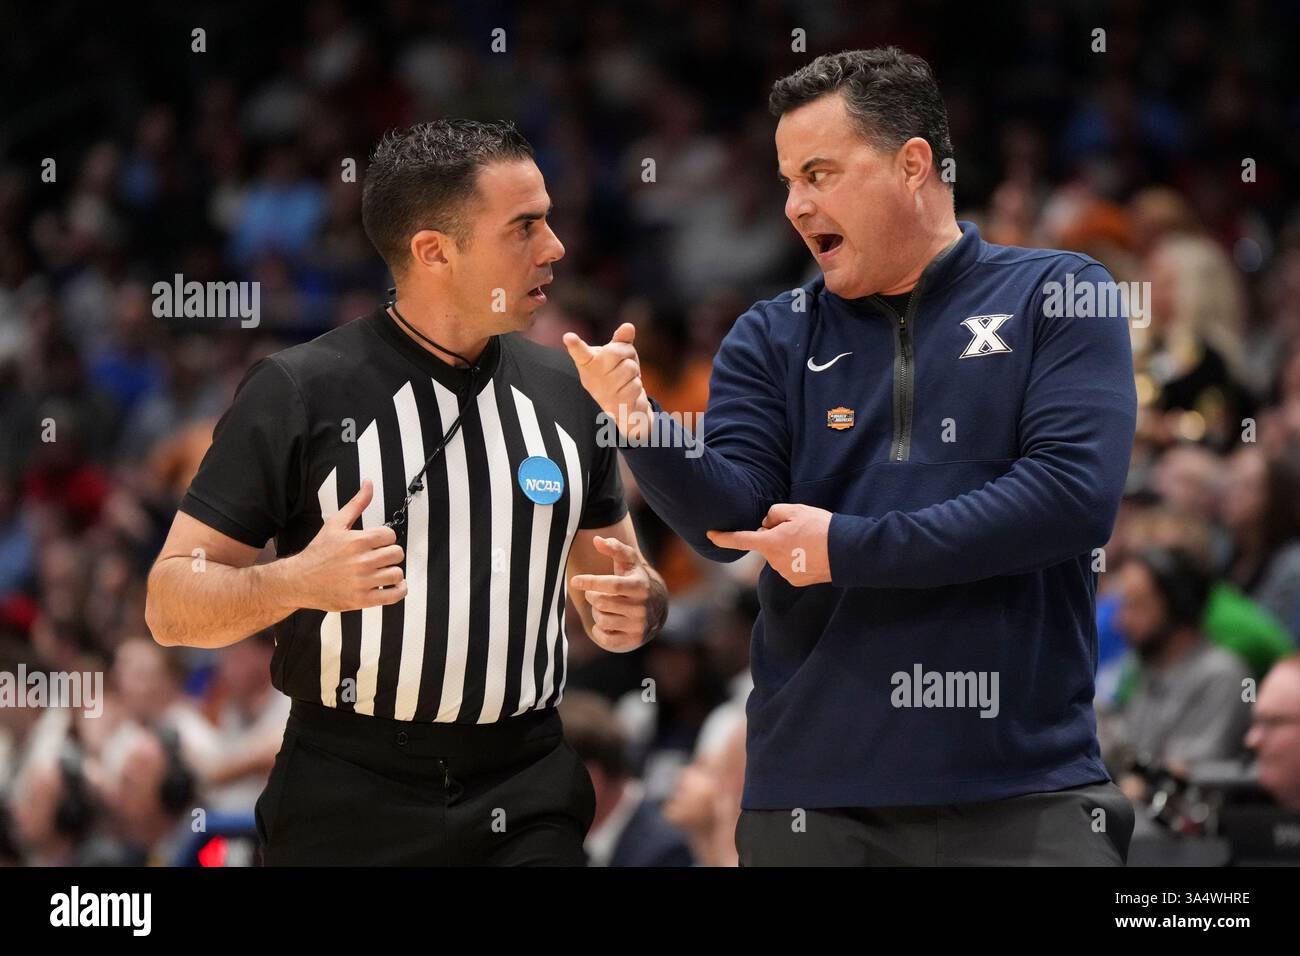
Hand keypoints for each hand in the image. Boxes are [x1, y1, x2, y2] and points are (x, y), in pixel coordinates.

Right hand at [286, 479, 407, 610]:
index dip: (386, 539)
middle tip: (380, 557)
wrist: (298, 580)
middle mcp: (361, 561)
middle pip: (396, 554)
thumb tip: (369, 483)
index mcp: (357, 541)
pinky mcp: (361, 600)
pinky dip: (399, 590)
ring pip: (397, 574)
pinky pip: (393, 595)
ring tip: (383, 571)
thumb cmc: (318, 552)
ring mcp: (362, 582)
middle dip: (390, 554)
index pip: (390, 536)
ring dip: (393, 572)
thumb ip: (356, 503)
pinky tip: (395, 585)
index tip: (378, 543)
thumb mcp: (335, 524)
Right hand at [562, 322, 651, 442]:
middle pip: (615, 352)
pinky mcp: (616, 405)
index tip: (569, 337)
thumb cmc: (617, 373)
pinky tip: (628, 391)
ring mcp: (603, 393)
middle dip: (627, 353)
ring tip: (626, 378)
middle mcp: (591, 378)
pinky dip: (637, 385)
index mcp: (588, 362)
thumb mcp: (618, 354)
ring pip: (629, 368)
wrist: (623, 406)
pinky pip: (636, 385)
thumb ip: (621, 340)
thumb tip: (629, 327)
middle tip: (624, 362)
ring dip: (634, 370)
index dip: (575, 345)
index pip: (580, 353)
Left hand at [569, 535, 653, 651]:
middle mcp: (641, 607)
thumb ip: (614, 548)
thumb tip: (597, 540)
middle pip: (602, 602)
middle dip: (592, 596)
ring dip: (596, 612)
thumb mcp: (628, 561)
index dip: (591, 582)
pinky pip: (605, 639)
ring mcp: (638, 625)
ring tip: (603, 607)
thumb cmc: (634, 578)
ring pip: (602, 620)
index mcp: (640, 586)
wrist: (654, 606)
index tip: (575, 581)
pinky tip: (603, 622)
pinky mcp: (633, 640)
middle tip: (594, 593)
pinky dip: (599, 630)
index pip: (611, 585)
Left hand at [706, 503, 832, 585]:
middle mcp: (774, 561)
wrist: (846, 551)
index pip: (740, 540)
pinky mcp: (796, 580)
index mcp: (770, 543)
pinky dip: (797, 558)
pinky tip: (812, 553)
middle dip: (775, 535)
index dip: (724, 537)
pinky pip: (790, 564)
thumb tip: (765, 524)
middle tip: (799, 528)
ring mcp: (785, 573)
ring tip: (810, 540)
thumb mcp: (795, 510)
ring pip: (779, 554)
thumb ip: (773, 513)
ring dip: (788, 546)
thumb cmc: (820, 527)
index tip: (710, 534)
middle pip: (766, 544)